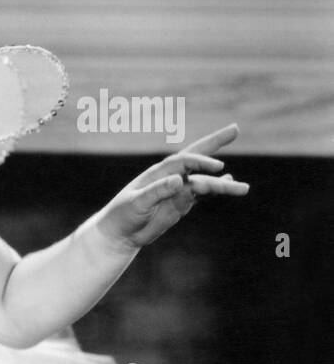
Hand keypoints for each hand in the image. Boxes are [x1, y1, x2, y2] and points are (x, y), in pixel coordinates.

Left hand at [95, 124, 249, 249]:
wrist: (120, 234)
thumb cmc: (123, 215)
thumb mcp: (137, 203)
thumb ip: (157, 191)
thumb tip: (178, 180)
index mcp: (159, 173)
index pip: (184, 160)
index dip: (201, 161)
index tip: (218, 167)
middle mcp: (171, 177)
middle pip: (196, 158)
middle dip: (214, 143)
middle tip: (235, 129)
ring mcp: (178, 190)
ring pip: (205, 182)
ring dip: (224, 184)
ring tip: (244, 188)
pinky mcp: (182, 204)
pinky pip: (202, 194)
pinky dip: (216, 189)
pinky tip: (230, 182)